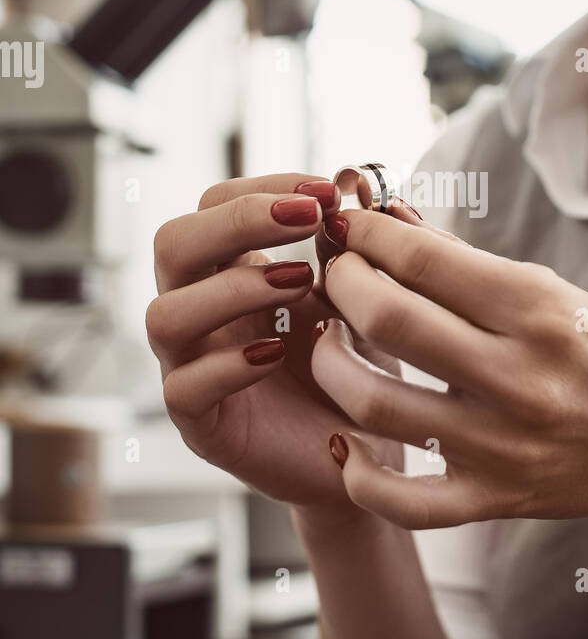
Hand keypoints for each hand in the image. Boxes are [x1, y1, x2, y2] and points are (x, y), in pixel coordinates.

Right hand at [146, 174, 417, 522]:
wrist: (370, 456)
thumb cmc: (359, 371)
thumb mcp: (366, 298)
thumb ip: (356, 247)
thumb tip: (359, 181)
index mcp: (233, 272)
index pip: (215, 205)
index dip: (265, 187)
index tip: (327, 190)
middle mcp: (204, 313)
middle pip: (172, 244)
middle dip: (237, 221)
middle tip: (308, 219)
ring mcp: (194, 367)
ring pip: (165, 314)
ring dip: (232, 288)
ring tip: (298, 284)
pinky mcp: (203, 424)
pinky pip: (185, 387)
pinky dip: (228, 364)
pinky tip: (277, 354)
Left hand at [311, 209, 587, 528]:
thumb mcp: (560, 294)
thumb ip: (470, 266)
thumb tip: (394, 221)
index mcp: (542, 313)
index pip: (424, 261)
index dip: (369, 234)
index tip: (349, 225)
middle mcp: (521, 379)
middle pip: (389, 320)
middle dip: (343, 284)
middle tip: (336, 274)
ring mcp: (505, 447)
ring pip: (377, 405)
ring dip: (332, 364)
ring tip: (331, 341)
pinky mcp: (495, 499)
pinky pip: (404, 501)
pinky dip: (361, 473)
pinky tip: (347, 439)